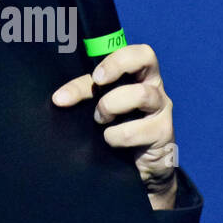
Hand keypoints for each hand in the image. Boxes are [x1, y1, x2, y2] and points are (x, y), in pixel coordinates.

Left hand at [51, 43, 178, 209]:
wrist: (139, 171)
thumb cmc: (119, 130)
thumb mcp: (102, 107)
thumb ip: (87, 95)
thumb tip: (59, 98)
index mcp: (139, 75)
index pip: (134, 52)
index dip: (114, 58)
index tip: (95, 76)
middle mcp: (154, 86)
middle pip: (146, 56)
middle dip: (117, 65)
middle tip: (98, 80)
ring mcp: (162, 109)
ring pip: (141, 94)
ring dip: (111, 106)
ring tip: (101, 120)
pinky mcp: (163, 133)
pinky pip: (134, 130)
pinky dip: (115, 136)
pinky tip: (111, 141)